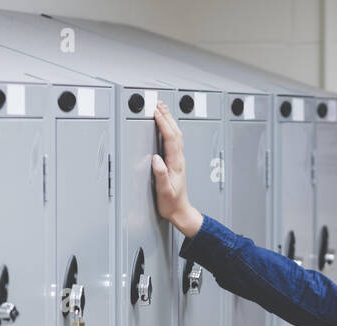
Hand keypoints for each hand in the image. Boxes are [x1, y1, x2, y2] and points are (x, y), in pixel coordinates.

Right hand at [151, 101, 201, 235]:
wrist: (180, 211)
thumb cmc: (171, 203)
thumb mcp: (164, 191)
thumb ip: (161, 174)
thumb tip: (156, 159)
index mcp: (176, 164)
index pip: (171, 139)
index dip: (163, 124)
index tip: (156, 112)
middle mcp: (179, 159)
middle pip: (175, 132)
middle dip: (167, 116)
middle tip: (158, 104)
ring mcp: (178, 160)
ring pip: (176, 135)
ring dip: (169, 120)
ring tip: (162, 109)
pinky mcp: (176, 162)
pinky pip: (174, 141)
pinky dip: (169, 129)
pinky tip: (166, 127)